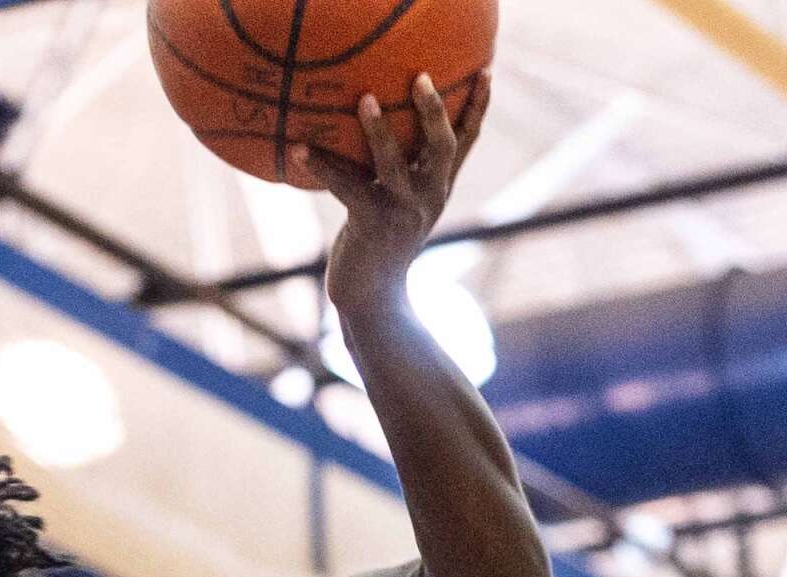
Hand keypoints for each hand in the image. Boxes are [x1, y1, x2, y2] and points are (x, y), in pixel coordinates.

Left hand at [294, 72, 488, 300]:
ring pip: (394, 164)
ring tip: (364, 100)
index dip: (477, 107)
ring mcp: (402, 213)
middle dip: (433, 111)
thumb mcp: (404, 202)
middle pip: (442, 147)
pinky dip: (323, 167)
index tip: (485, 71)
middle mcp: (428, 197)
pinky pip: (347, 188)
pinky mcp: (372, 225)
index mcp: (439, 186)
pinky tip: (300, 148)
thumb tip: (382, 114)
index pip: (465, 141)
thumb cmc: (382, 240)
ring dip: (379, 131)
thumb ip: (405, 167)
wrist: (372, 296)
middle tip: (420, 77)